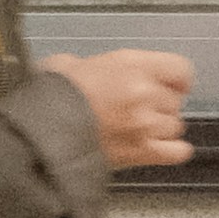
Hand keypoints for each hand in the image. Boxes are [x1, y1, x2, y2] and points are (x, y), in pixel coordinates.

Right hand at [44, 47, 197, 168]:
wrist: (37, 135)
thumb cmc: (47, 99)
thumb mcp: (67, 64)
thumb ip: (93, 66)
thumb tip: (86, 69)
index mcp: (130, 65)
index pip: (180, 69)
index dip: (176, 79)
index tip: (170, 84)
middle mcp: (144, 93)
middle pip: (175, 100)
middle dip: (159, 105)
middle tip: (137, 109)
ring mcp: (145, 124)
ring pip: (175, 125)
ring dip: (161, 128)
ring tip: (137, 130)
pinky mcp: (141, 153)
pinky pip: (177, 151)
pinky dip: (170, 150)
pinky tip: (156, 147)